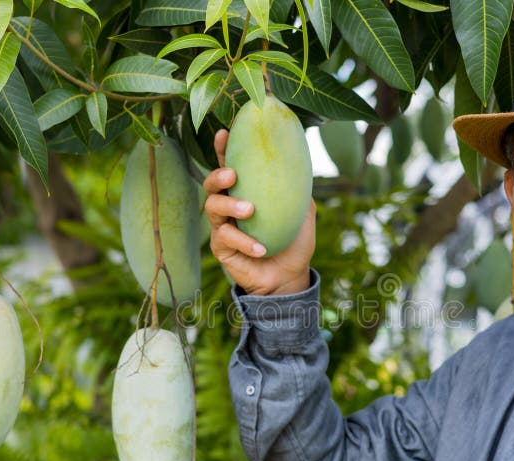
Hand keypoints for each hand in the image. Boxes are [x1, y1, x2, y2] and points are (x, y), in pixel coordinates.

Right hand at [204, 129, 314, 295]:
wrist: (290, 276)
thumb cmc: (294, 242)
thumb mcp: (302, 213)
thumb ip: (299, 190)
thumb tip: (302, 164)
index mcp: (247, 191)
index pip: (231, 165)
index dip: (224, 148)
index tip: (225, 132)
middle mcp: (229, 206)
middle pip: (211, 183)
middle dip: (217, 174)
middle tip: (233, 175)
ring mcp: (222, 227)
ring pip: (212, 207)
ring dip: (230, 205)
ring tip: (250, 210)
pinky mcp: (221, 248)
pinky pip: (225, 239)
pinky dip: (244, 242)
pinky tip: (261, 248)